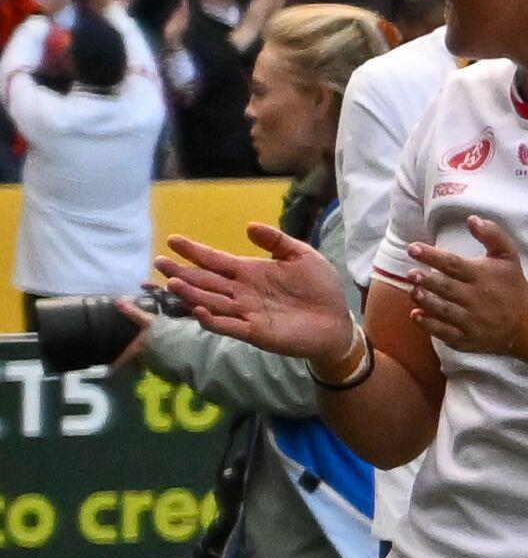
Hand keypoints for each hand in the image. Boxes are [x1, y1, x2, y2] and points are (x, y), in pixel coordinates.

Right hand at [156, 223, 362, 373]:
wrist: (337, 321)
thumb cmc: (319, 288)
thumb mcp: (302, 256)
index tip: (173, 240)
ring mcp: (245, 312)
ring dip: (191, 294)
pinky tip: (198, 309)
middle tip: (159, 262)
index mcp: (250, 272)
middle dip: (181, 272)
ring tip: (172, 283)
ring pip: (210, 302)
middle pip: (205, 280)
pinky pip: (228, 326)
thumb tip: (249, 226)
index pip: (215, 260)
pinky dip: (212, 319)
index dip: (194, 251)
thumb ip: (277, 241)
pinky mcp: (255, 332)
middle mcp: (241, 292)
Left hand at [402, 211, 527, 363]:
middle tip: (411, 273)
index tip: (413, 248)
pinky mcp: (466, 338)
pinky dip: (429, 325)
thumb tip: (472, 218)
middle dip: (427, 281)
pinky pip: (444, 332)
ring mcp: (471, 320)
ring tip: (412, 291)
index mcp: (483, 276)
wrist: (526, 323)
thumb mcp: (508, 256)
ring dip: (426, 301)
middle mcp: (476, 298)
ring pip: (444, 310)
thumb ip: (492, 234)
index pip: (454, 264)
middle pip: (447, 288)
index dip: (432, 256)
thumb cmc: (511, 285)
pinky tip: (416, 315)